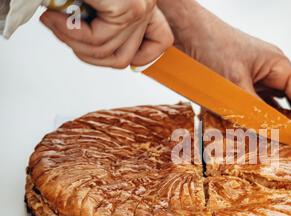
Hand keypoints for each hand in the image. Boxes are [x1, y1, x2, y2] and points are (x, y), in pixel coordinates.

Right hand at [40, 0, 172, 67]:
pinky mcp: (128, 7)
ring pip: (107, 52)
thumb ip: (101, 21)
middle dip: (86, 53)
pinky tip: (53, 17)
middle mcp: (146, 4)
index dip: (140, 55)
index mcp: (141, 1)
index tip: (110, 49)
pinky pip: (98, 40)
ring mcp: (139, 7)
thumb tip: (94, 51)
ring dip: (72, 41)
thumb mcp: (92, 4)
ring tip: (52, 20)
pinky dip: (69, 32)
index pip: (160, 40)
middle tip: (61, 30)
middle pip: (123, 57)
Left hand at [158, 0, 290, 125]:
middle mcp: (272, 71)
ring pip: (281, 102)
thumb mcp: (235, 85)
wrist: (184, 31)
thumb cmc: (210, 48)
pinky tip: (267, 131)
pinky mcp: (243, 82)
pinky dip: (268, 117)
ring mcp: (258, 76)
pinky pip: (262, 103)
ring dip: (288, 120)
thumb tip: (276, 134)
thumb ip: (256, 111)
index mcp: (278, 66)